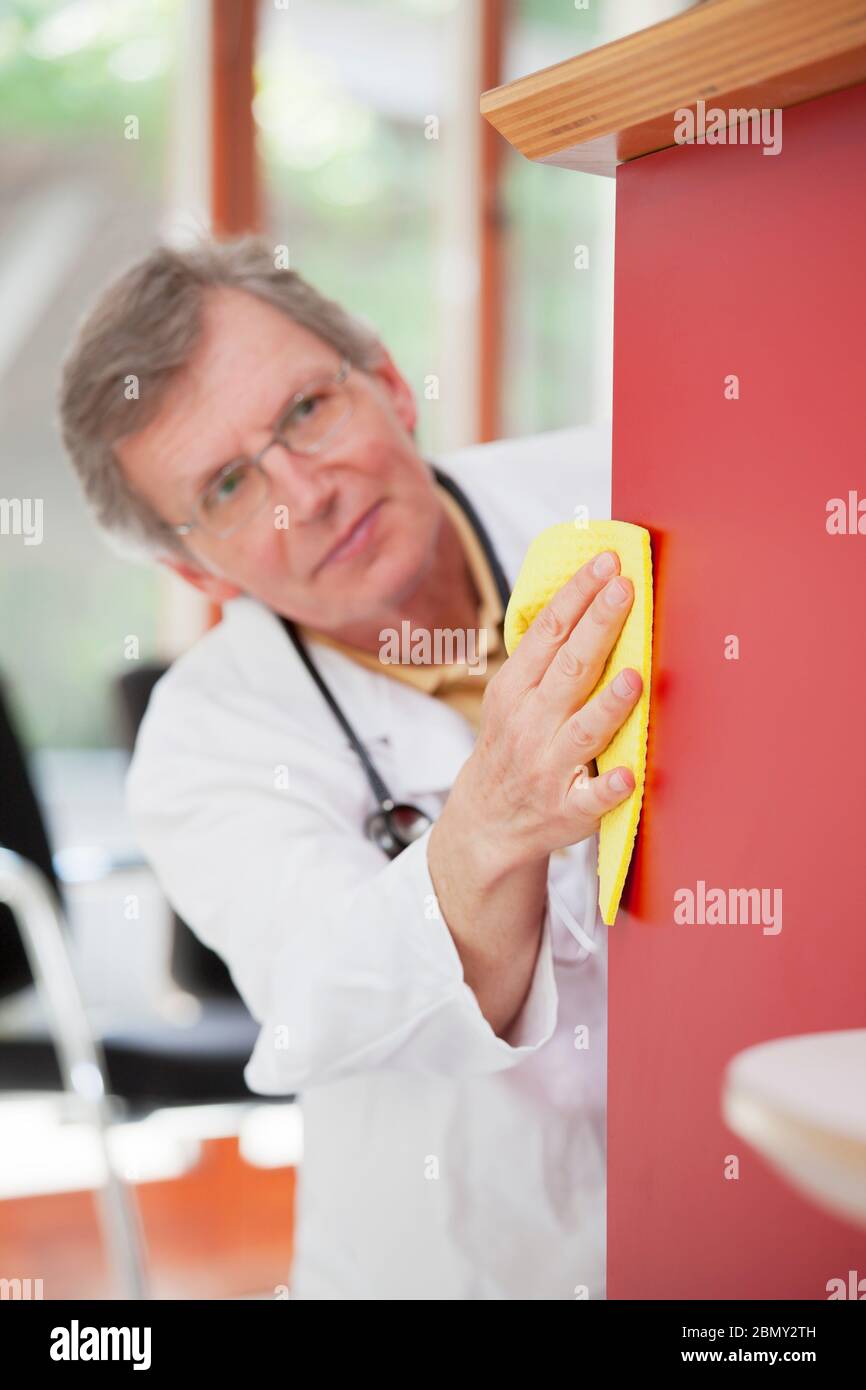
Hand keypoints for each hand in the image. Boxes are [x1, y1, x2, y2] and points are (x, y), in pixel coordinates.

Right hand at [448, 548, 641, 876]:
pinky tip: (630, 775)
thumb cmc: (513, 744)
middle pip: (570, 669)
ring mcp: (550, 768)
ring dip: (609, 705)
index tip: (606, 563)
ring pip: (584, 731)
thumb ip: (544, 655)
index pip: (548, 632)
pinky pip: (591, 799)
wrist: (488, 821)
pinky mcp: (569, 809)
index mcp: (515, 689)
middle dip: (598, 626)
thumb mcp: (511, 695)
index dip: (578, 595)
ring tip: (634, 677)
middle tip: (626, 588)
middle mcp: (531, 724)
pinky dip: (609, 788)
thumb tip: (587, 595)